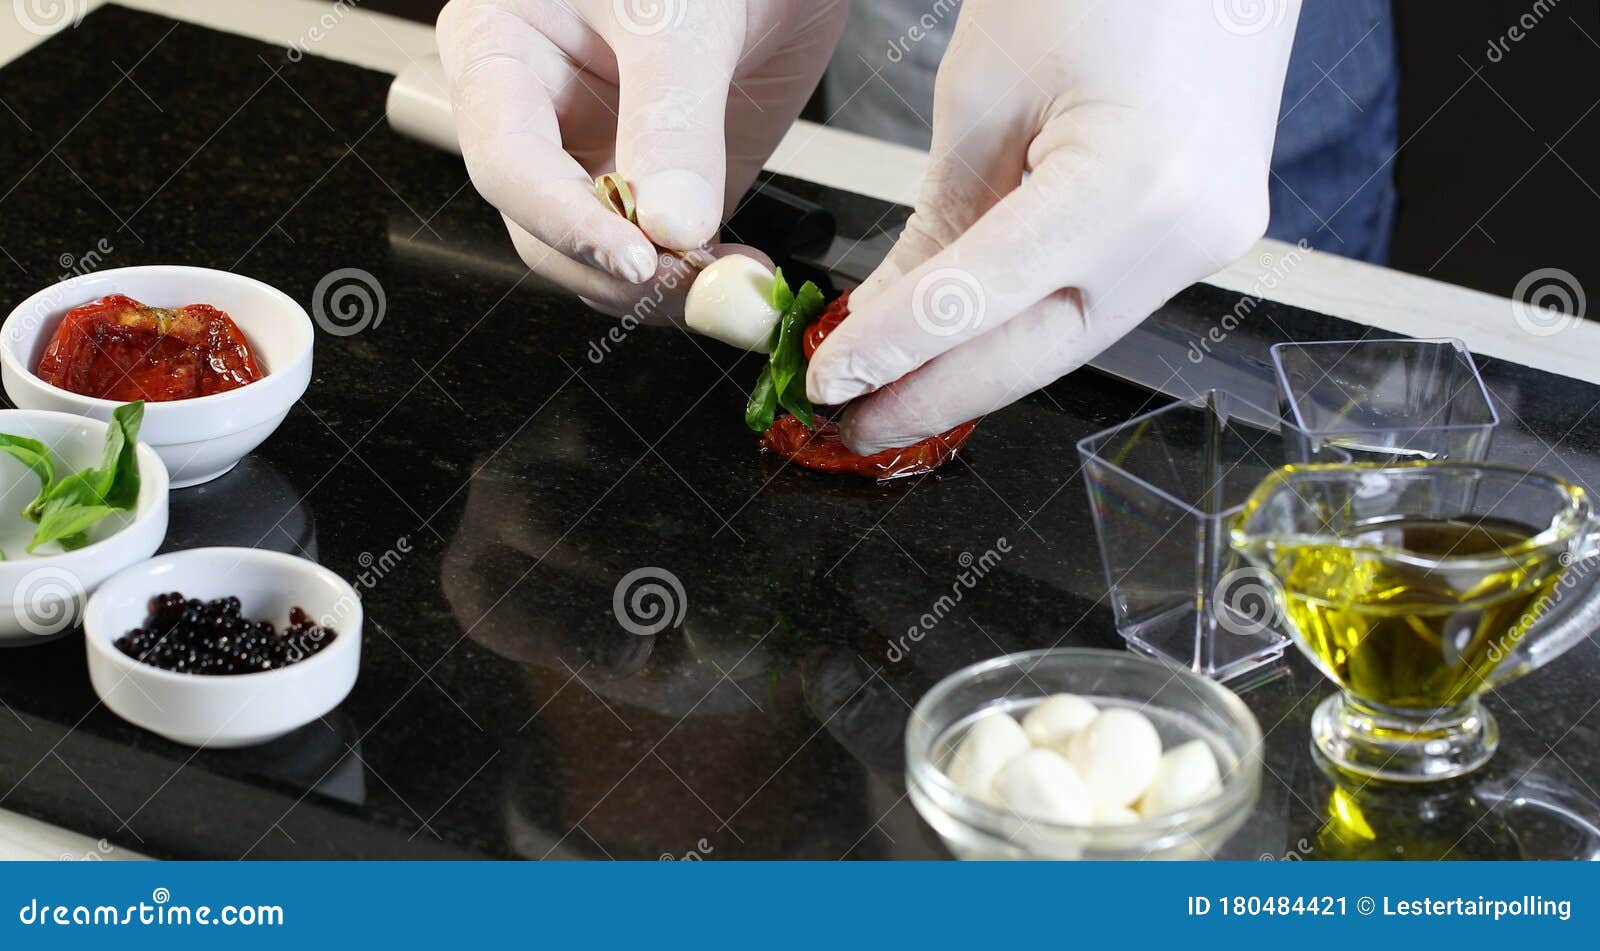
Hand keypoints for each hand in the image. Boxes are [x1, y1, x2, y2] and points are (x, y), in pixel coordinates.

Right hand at [437, 0, 846, 316]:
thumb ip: (672, 117)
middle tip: (689, 280)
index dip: (567, 220)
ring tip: (724, 279)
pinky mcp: (656, 183)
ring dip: (663, 286)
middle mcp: (538, 114)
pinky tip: (736, 272)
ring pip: (598, 258)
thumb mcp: (677, 14)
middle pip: (543, 229)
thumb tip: (670, 222)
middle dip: (618, 269)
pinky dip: (698, 276)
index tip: (636, 257)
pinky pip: (659, 254)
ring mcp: (597, 154)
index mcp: (499, 50)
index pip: (509, 162)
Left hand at [806, 0, 1300, 452]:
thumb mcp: (985, 92)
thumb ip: (937, 221)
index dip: (891, 351)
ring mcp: (1210, 240)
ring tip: (895, 391)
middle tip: (855, 426)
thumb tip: (884, 314)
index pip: (976, 301)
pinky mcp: (1208, 232)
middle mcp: (1186, 232)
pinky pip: (1100, 298)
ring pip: (1068, 338)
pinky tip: (967, 342)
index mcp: (1129, 187)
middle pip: (1033, 354)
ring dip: (978, 368)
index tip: (829, 381)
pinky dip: (1027, 320)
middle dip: (933, 396)